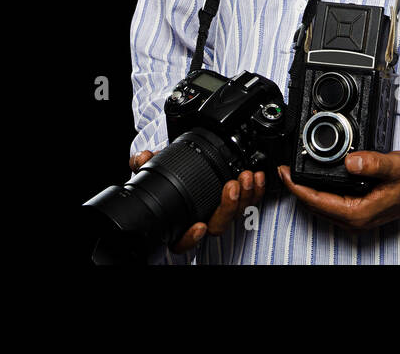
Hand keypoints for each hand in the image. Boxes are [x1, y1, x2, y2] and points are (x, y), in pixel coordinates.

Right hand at [129, 149, 266, 253]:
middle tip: (232, 185)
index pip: (181, 240)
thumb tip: (142, 158)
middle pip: (217, 226)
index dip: (190, 238)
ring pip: (237, 215)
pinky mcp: (239, 202)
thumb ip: (146, 164)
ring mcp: (221, 213)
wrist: (188, 172)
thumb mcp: (155, 169)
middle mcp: (202, 221)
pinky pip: (251, 202)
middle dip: (228, 206)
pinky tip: (258, 177)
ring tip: (247, 176)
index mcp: (180, 222)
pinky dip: (257, 191)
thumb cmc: (171, 178)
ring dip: (246, 196)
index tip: (199, 226)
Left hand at [277, 150, 399, 231]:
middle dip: (296, 189)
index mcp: (359, 213)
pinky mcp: (360, 211)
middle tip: (284, 169)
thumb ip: (373, 163)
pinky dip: (320, 192)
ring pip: (321, 206)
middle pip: (314, 206)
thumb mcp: (395, 166)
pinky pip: (332, 204)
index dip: (296, 186)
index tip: (284, 172)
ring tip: (294, 172)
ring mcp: (357, 217)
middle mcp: (355, 220)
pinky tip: (317, 178)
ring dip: (307, 191)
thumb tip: (350, 161)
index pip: (317, 201)